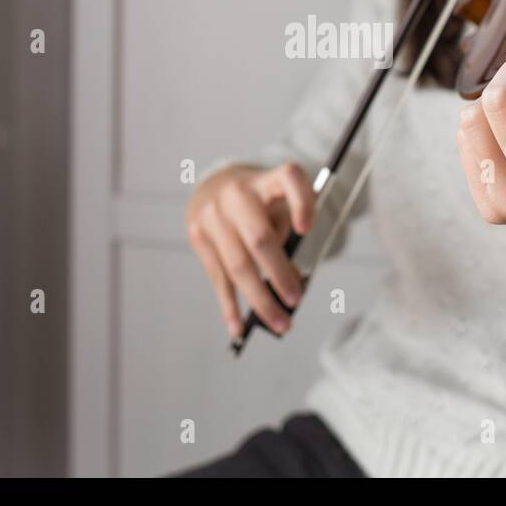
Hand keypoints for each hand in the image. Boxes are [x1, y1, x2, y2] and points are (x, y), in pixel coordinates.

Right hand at [185, 162, 314, 338]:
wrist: (213, 185)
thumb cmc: (259, 201)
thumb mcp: (277, 202)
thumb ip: (288, 233)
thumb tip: (292, 286)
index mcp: (266, 180)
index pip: (290, 179)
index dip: (301, 202)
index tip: (307, 230)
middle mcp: (237, 194)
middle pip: (259, 238)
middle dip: (279, 273)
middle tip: (296, 299)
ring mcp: (213, 215)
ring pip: (238, 265)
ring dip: (260, 300)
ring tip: (280, 323)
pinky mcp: (198, 236)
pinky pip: (218, 277)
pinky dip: (230, 305)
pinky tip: (238, 326)